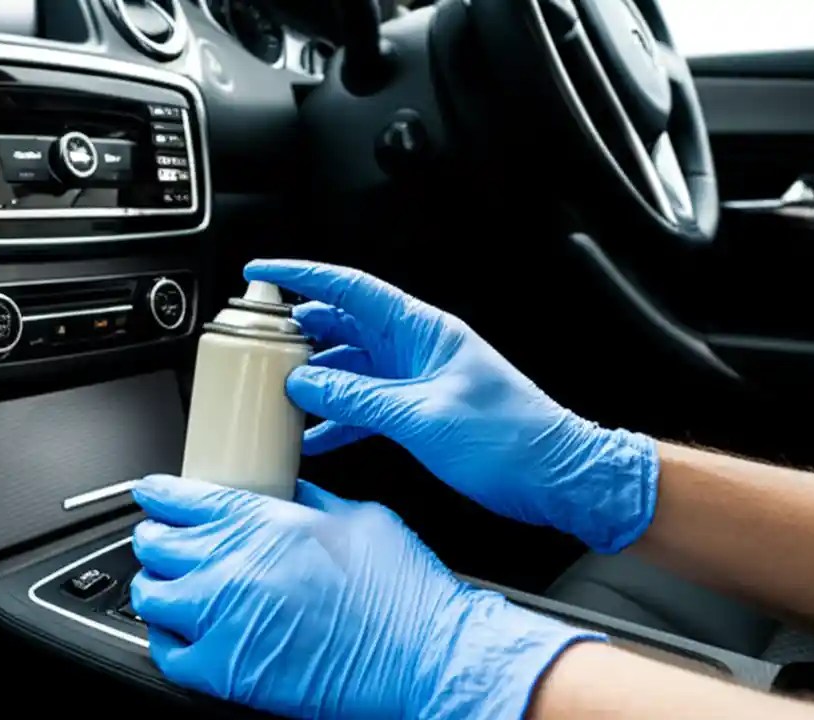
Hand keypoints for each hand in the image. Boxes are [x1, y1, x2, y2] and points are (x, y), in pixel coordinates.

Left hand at [130, 475, 602, 718]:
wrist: (422, 654)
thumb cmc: (400, 588)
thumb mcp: (355, 514)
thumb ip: (307, 498)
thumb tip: (285, 489)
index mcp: (259, 521)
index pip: (178, 498)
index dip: (159, 494)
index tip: (155, 495)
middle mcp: (229, 566)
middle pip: (154, 542)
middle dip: (159, 538)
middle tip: (170, 542)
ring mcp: (220, 620)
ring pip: (151, 594)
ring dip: (160, 586)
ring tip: (176, 587)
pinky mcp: (224, 672)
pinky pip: (165, 652)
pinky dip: (168, 639)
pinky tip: (184, 633)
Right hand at [243, 259, 658, 552]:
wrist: (557, 477)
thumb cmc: (512, 437)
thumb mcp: (423, 415)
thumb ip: (358, 397)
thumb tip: (305, 381)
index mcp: (422, 330)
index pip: (351, 288)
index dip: (303, 276)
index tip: (263, 273)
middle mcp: (415, 347)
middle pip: (343, 325)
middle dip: (298, 331)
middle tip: (256, 341)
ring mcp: (413, 379)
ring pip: (348, 367)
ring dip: (313, 380)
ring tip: (274, 391)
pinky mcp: (415, 411)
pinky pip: (362, 405)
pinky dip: (335, 418)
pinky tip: (310, 435)